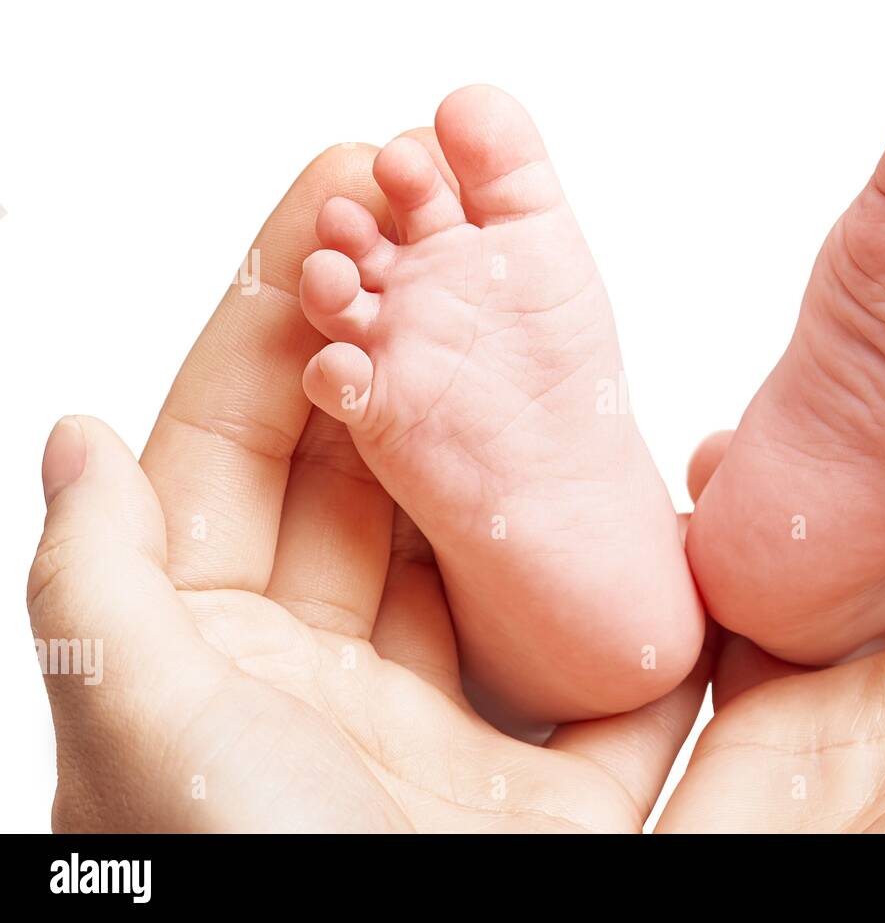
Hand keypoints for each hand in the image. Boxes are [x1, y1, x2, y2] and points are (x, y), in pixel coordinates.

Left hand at [29, 139, 704, 831]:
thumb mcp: (141, 734)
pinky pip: (608, 668)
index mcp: (213, 653)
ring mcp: (448, 723)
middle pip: (374, 470)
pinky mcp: (553, 788)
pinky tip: (655, 493)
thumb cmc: (246, 893)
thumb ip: (101, 581)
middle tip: (449, 217)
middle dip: (409, 337)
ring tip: (549, 313)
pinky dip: (638, 592)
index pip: (244, 442)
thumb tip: (69, 434)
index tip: (332, 192)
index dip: (279, 309)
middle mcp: (329, 676)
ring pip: (490, 546)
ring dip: (520, 439)